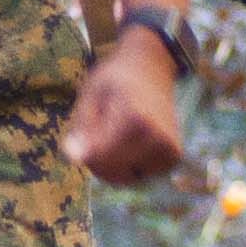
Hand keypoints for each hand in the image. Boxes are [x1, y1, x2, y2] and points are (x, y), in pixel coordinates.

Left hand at [62, 32, 183, 186]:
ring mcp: (168, 149)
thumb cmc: (115, 81)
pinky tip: (131, 143)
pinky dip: (129, 166)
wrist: (151, 68)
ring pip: (125, 178)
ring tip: (116, 135)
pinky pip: (139, 176)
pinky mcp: (173, 158)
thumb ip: (81, 129)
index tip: (80, 136)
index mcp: (134, 118)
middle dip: (97, 159)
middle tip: (98, 132)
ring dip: (113, 164)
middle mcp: (157, 136)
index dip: (83, 152)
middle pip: (111, 172)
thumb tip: (72, 159)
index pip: (99, 158)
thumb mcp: (89, 96)